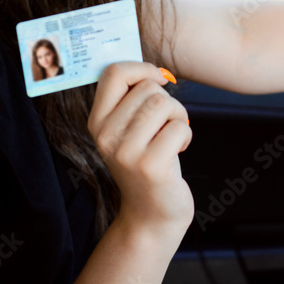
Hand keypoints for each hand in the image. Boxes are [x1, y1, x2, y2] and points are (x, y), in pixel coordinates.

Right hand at [87, 62, 193, 235]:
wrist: (151, 215)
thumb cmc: (147, 163)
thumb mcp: (128, 131)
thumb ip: (132, 101)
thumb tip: (156, 71)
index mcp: (97, 122)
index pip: (113, 73)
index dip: (142, 69)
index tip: (158, 80)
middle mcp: (106, 136)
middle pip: (148, 88)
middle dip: (168, 101)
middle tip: (166, 125)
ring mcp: (127, 152)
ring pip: (165, 104)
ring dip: (179, 117)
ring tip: (172, 136)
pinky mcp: (151, 166)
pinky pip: (180, 126)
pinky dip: (186, 135)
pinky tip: (178, 151)